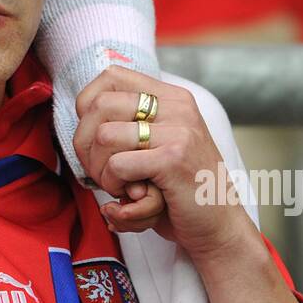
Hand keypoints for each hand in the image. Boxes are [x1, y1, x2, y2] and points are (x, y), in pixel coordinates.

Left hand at [73, 67, 249, 258]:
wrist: (220, 226)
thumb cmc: (180, 189)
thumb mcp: (160, 144)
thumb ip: (132, 122)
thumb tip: (82, 108)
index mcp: (172, 97)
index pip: (111, 76)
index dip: (87, 105)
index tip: (93, 137)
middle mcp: (177, 107)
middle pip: (99, 105)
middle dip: (85, 144)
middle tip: (99, 170)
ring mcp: (178, 131)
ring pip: (104, 136)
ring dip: (99, 169)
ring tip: (116, 184)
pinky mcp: (173, 159)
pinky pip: (117, 165)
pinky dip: (113, 184)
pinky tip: (128, 195)